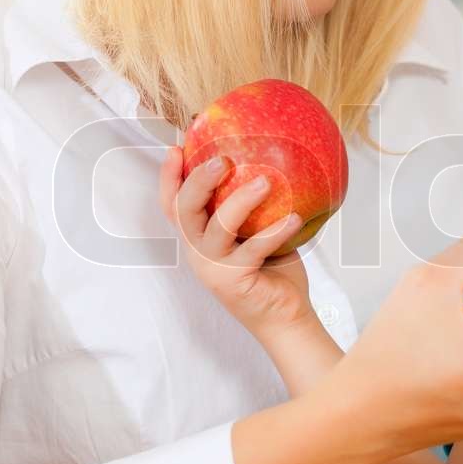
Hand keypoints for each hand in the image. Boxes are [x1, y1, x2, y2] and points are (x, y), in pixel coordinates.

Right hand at [159, 145, 314, 338]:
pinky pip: (254, 249)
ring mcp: (213, 267)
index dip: (168, 177)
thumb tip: (272, 161)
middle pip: (184, 210)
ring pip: (217, 226)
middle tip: (223, 158)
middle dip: (199, 180)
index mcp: (199, 238)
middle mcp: (199, 251)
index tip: (176, 147)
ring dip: (240, 200)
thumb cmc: (271, 270)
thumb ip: (252, 205)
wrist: (283, 316)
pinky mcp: (233, 281)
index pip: (172, 205)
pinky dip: (275, 231)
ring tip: (266, 181)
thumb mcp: (256, 232)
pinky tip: (294, 218)